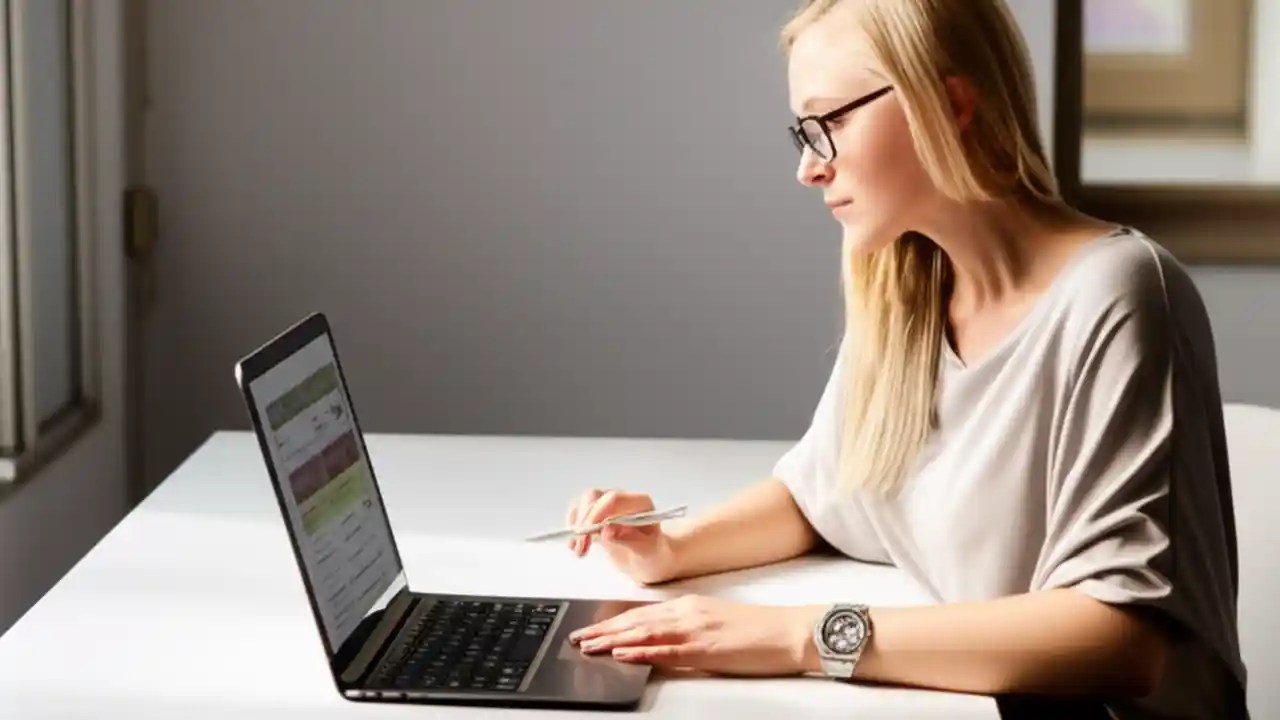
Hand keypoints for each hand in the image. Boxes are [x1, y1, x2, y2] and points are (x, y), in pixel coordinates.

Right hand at [565, 488, 679, 584]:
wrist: (649, 560)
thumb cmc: (653, 555)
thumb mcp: (648, 553)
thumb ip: (630, 541)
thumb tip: (606, 531)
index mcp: (641, 503)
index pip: (614, 498)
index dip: (597, 513)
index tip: (586, 534)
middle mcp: (623, 499)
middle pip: (594, 497)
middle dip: (583, 521)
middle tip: (581, 547)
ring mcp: (608, 505)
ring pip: (583, 504)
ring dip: (576, 526)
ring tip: (577, 550)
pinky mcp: (597, 514)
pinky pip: (579, 514)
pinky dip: (574, 529)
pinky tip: (574, 545)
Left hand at [567, 594, 821, 676]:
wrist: (790, 631)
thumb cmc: (758, 630)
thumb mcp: (715, 621)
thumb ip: (687, 627)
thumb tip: (660, 639)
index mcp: (690, 605)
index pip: (642, 613)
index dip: (614, 622)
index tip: (593, 629)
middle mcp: (688, 613)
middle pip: (637, 622)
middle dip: (604, 631)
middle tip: (578, 638)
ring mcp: (696, 630)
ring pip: (645, 634)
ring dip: (613, 640)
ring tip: (589, 647)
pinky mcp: (706, 648)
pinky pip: (668, 651)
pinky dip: (643, 652)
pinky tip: (624, 655)